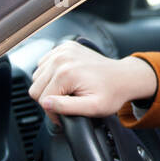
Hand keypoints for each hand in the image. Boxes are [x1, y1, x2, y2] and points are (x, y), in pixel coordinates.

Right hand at [28, 41, 157, 124]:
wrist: (123, 76)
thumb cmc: (111, 93)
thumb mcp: (93, 107)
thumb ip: (67, 107)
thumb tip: (45, 103)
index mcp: (65, 73)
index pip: (41, 99)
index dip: (52, 111)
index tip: (66, 114)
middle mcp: (60, 58)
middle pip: (36, 87)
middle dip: (50, 98)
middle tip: (68, 101)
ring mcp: (62, 50)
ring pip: (37, 76)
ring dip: (49, 85)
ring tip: (69, 89)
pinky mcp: (63, 47)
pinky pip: (44, 64)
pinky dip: (51, 73)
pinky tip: (67, 78)